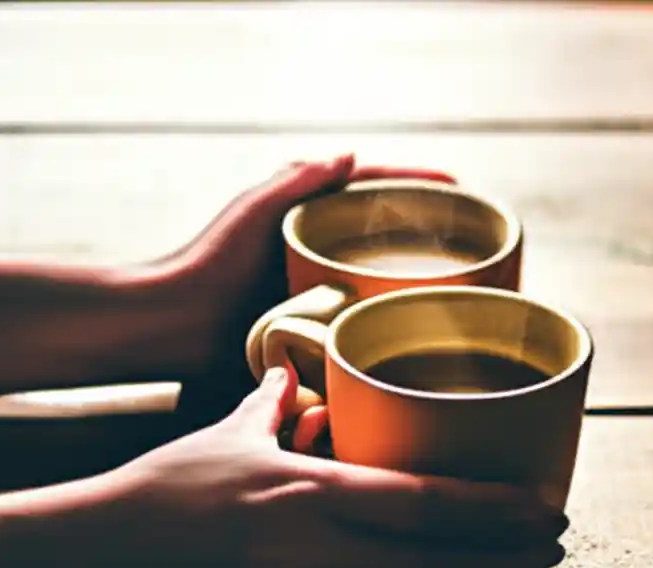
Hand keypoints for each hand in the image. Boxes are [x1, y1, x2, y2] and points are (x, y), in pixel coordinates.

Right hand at [103, 365, 566, 567]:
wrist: (102, 554)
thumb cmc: (168, 486)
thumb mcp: (231, 431)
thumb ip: (278, 403)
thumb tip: (296, 370)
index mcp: (309, 487)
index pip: (424, 501)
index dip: (493, 510)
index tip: (544, 505)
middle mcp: (315, 546)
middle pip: (436, 562)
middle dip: (506, 558)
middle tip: (558, 544)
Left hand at [146, 155, 454, 380]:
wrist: (178, 324)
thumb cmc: (211, 261)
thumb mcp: (256, 209)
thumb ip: (298, 179)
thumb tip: (351, 156)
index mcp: (308, 210)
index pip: (374, 186)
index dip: (418, 183)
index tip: (460, 186)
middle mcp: (318, 244)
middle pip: (386, 228)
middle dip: (429, 227)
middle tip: (475, 236)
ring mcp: (319, 283)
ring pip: (380, 273)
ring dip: (417, 275)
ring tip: (463, 281)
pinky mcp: (317, 322)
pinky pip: (365, 315)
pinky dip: (393, 316)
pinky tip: (420, 326)